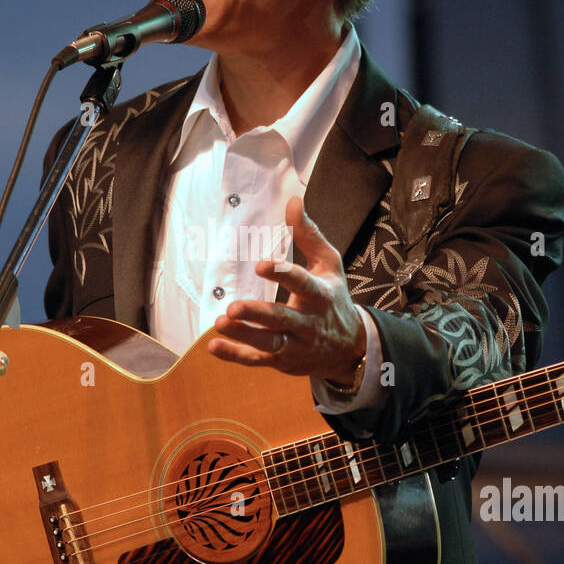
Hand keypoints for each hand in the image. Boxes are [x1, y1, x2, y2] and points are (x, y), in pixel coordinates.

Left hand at [208, 195, 364, 381]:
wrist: (348, 348)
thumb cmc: (333, 298)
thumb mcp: (329, 264)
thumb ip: (309, 235)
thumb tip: (293, 201)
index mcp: (320, 295)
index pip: (302, 284)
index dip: (283, 275)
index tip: (261, 265)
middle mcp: (308, 323)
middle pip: (282, 320)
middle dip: (258, 315)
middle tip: (233, 306)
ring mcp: (295, 345)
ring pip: (269, 344)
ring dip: (244, 335)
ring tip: (220, 323)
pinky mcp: (283, 361)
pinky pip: (257, 361)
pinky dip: (236, 356)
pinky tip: (214, 346)